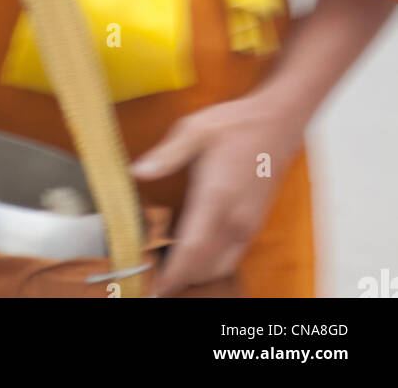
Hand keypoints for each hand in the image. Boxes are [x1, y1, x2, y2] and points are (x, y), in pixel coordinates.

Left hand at [130, 95, 303, 296]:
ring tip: (168, 271)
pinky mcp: (253, 226)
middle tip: (152, 279)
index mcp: (217, 196)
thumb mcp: (195, 129)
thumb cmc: (235, 124)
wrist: (277, 124)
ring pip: (219, 267)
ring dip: (194, 274)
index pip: (193, 249)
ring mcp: (247, 225)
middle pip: (205, 266)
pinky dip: (210, 266)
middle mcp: (234, 219)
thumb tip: (136, 171)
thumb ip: (166, 154)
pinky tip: (192, 257)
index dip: (173, 275)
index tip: (155, 290)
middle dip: (179, 279)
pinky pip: (230, 258)